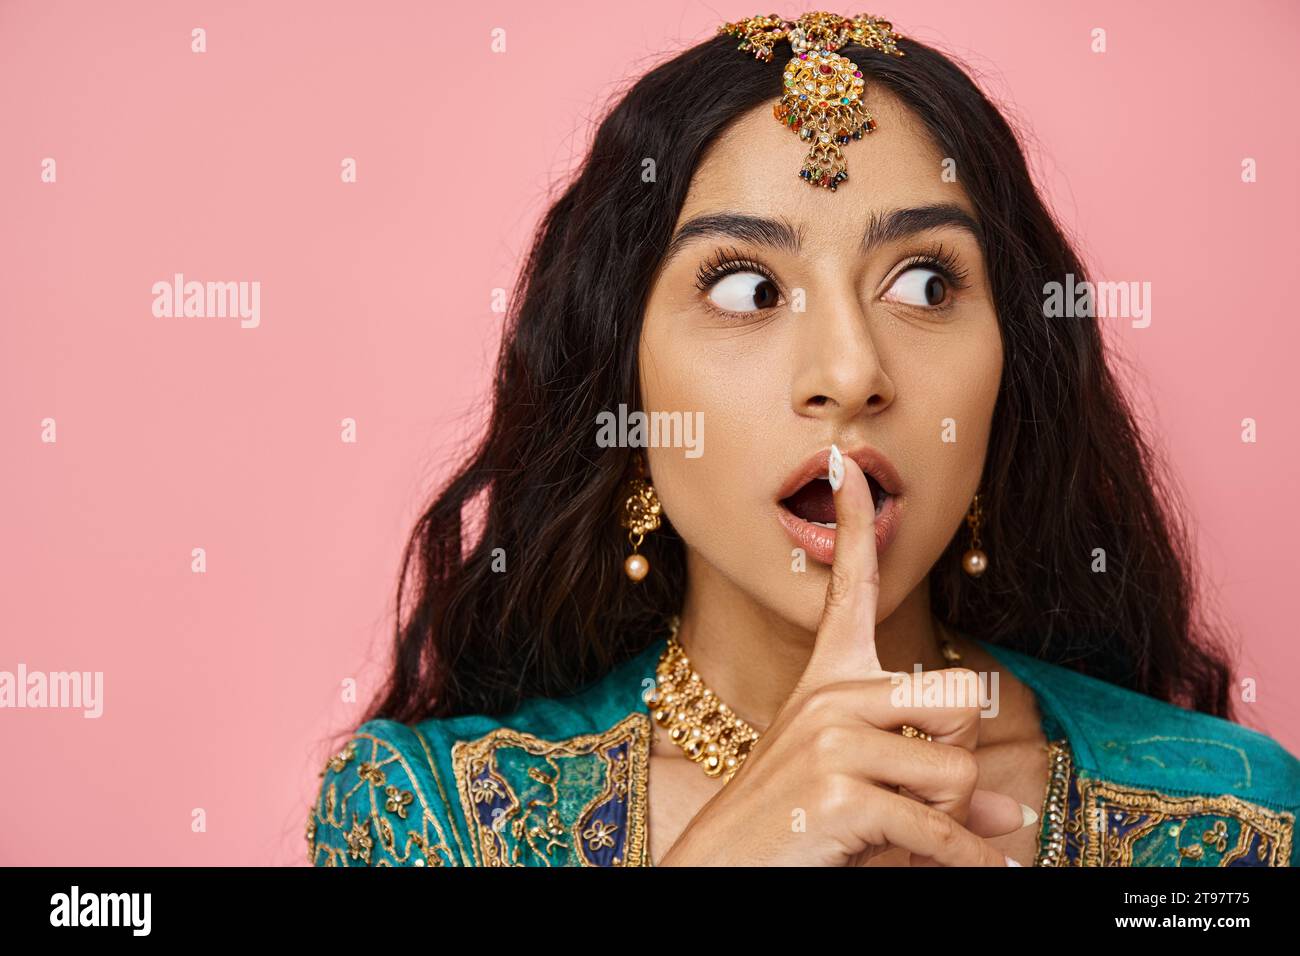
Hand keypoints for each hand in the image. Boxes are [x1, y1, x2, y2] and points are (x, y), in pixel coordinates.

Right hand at [658, 445, 1023, 866]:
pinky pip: (940, 829)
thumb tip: (1013, 809)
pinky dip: (965, 860)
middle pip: (961, 700)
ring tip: (899, 833)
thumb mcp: (865, 788)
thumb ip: (934, 785)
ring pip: (956, 769)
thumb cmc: (794, 824)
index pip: (847, 584)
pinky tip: (975, 869)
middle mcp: (829, 694)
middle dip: (958, 756)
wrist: (722, 870)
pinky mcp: (842, 793)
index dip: (853, 522)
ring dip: (949, 819)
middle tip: (919, 791)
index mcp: (827, 677)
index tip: (845, 465)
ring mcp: (832, 740)